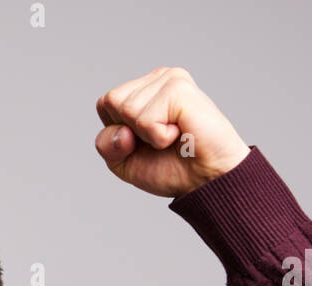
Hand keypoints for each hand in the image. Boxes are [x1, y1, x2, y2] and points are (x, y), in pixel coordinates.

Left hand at [94, 67, 250, 197]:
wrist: (206, 181)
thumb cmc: (172, 168)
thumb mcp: (124, 163)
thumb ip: (106, 145)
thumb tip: (120, 130)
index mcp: (144, 89)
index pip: (104, 103)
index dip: (117, 132)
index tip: (146, 141)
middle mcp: (157, 78)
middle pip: (111, 102)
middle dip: (130, 133)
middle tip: (162, 139)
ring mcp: (169, 79)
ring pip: (126, 109)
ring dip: (148, 136)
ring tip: (174, 135)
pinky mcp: (179, 87)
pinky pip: (145, 119)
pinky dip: (159, 137)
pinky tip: (181, 132)